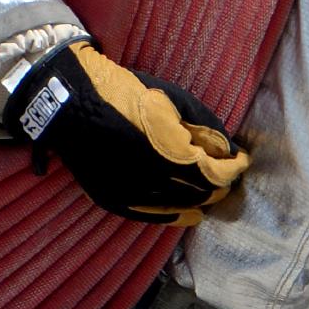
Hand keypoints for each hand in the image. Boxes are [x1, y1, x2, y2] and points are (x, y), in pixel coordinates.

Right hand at [6, 41, 247, 225]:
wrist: (67, 104)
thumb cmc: (120, 93)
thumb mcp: (166, 96)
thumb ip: (200, 124)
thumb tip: (227, 149)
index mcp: (164, 147)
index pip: (212, 171)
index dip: (232, 169)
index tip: (241, 161)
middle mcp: (147, 176)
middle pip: (199, 192)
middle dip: (219, 184)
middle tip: (228, 176)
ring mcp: (128, 191)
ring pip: (179, 207)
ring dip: (200, 200)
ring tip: (211, 192)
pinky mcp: (112, 199)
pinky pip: (152, 216)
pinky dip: (175, 215)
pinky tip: (189, 212)